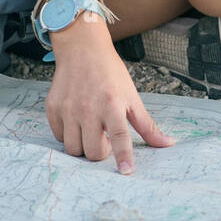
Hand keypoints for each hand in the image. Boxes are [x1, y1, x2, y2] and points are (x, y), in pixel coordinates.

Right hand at [45, 36, 175, 172]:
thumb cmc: (110, 73)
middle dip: (101, 152)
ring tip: (91, 129)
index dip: (123, 157)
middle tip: (105, 138)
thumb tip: (168, 144)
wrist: (82, 49)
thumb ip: (147, 124)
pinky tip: (77, 120)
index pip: (120, 137)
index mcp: (112, 104)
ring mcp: (68, 109)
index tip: (127, 172)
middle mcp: (88, 108)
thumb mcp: (132, 96)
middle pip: (93, 152)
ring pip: (73, 149)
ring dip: (83, 145)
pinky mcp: (52, 108)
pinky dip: (69, 134)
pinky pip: (59, 136)